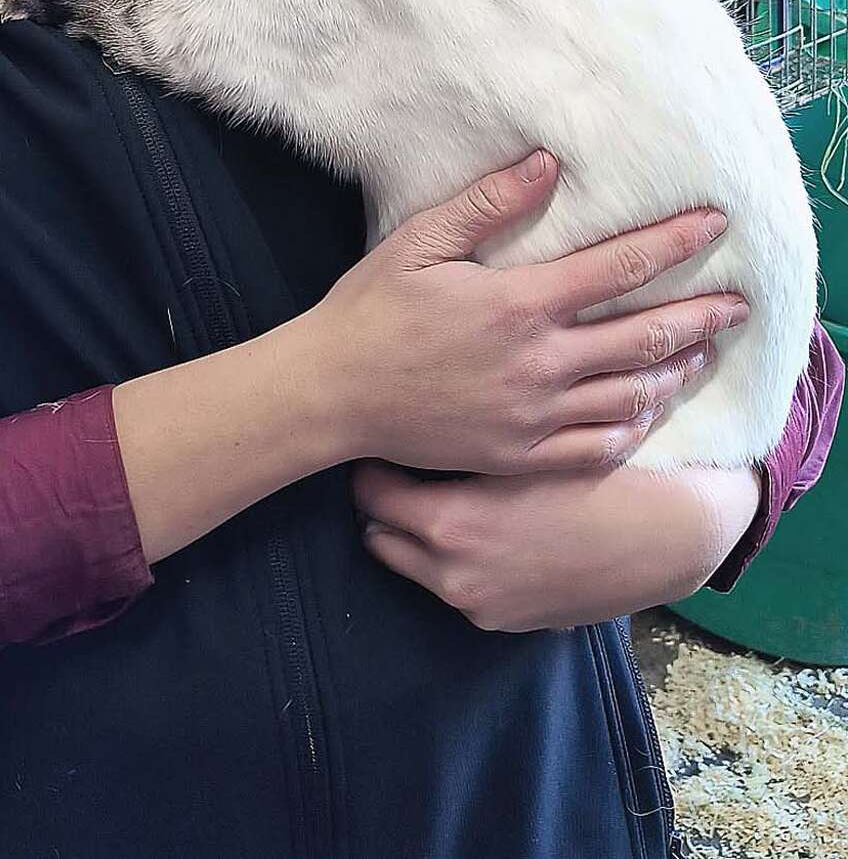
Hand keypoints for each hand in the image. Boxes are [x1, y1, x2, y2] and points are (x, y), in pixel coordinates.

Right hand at [299, 150, 747, 475]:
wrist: (333, 393)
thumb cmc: (370, 309)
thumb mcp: (421, 242)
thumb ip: (488, 203)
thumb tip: (547, 164)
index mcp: (519, 303)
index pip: (619, 267)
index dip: (674, 242)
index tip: (714, 224)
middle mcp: (539, 363)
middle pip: (645, 336)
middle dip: (702, 316)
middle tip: (739, 304)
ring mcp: (534, 415)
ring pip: (632, 396)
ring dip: (677, 371)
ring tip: (704, 353)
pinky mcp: (520, 455)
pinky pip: (598, 448)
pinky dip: (635, 428)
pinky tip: (647, 411)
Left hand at [352, 458, 762, 630]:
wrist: (667, 537)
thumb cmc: (594, 474)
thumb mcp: (520, 447)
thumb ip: (459, 435)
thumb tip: (406, 414)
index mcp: (449, 525)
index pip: (369, 493)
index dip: (373, 461)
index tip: (382, 438)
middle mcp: (452, 574)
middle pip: (380, 536)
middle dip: (383, 503)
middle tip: (403, 463)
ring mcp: (478, 605)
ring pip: (413, 565)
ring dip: (416, 533)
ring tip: (441, 493)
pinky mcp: (505, 622)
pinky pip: (454, 587)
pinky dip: (455, 560)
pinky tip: (483, 528)